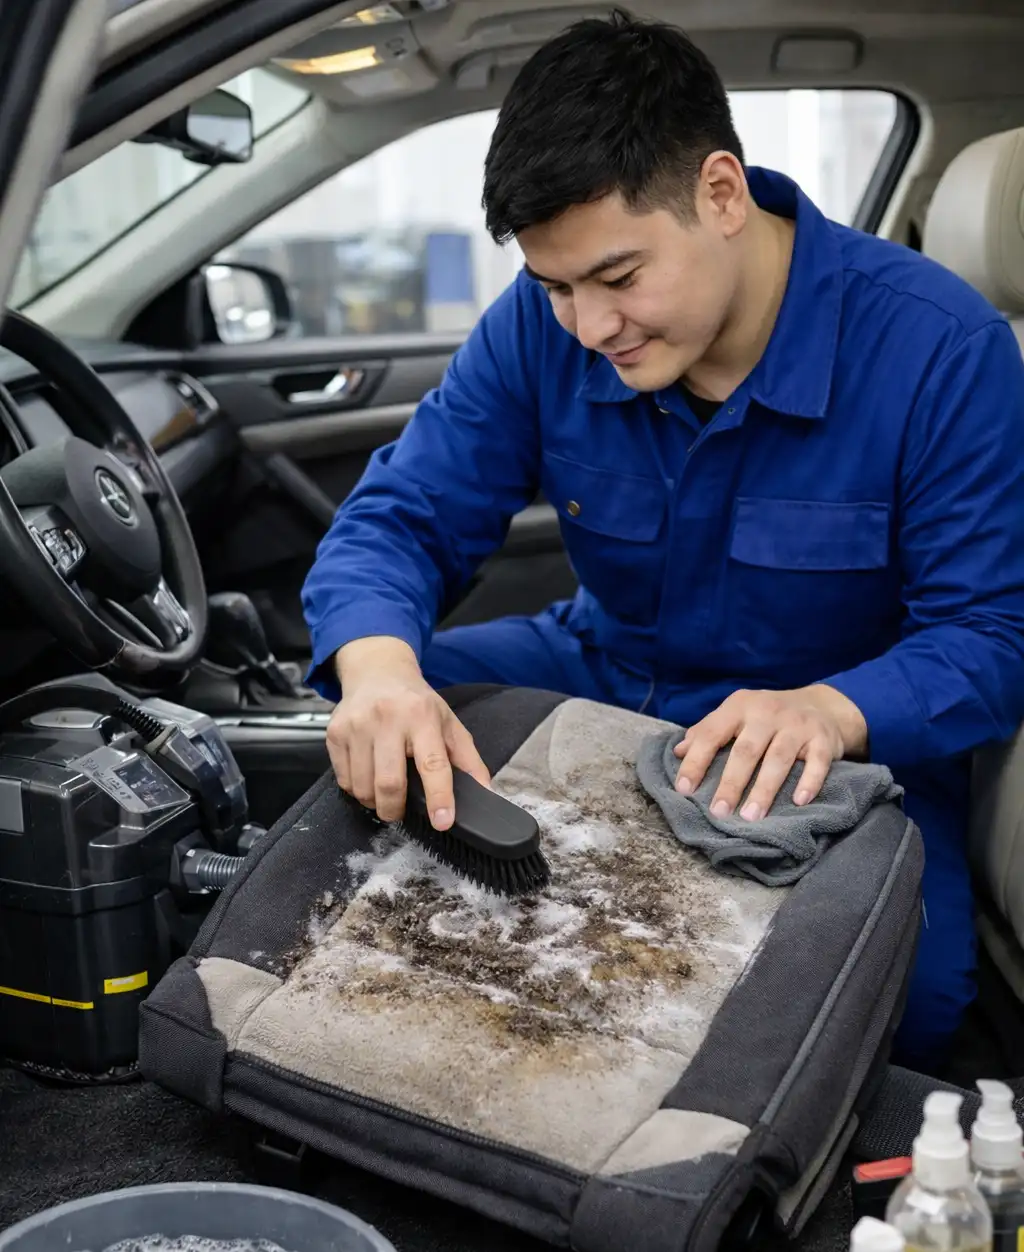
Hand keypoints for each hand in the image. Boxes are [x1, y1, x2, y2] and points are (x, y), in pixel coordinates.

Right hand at [327, 636, 489, 830]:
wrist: (376, 671)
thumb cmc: (416, 702)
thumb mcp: (448, 722)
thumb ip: (467, 759)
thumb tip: (485, 793)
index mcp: (422, 716)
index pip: (433, 763)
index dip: (439, 796)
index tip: (442, 821)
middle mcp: (387, 718)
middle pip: (389, 783)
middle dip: (396, 809)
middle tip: (401, 811)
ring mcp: (357, 725)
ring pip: (363, 787)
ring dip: (375, 802)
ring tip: (384, 792)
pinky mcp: (335, 733)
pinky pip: (344, 780)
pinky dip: (357, 790)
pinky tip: (367, 777)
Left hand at [672, 685, 867, 820]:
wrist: (821, 704)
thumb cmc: (766, 717)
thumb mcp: (736, 715)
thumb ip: (708, 731)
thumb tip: (678, 752)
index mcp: (739, 706)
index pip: (712, 733)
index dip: (696, 761)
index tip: (684, 789)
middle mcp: (768, 712)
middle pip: (746, 750)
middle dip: (730, 783)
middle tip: (718, 812)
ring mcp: (797, 724)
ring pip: (778, 759)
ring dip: (764, 790)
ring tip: (751, 817)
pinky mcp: (823, 739)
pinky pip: (817, 762)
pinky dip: (809, 782)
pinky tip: (799, 802)